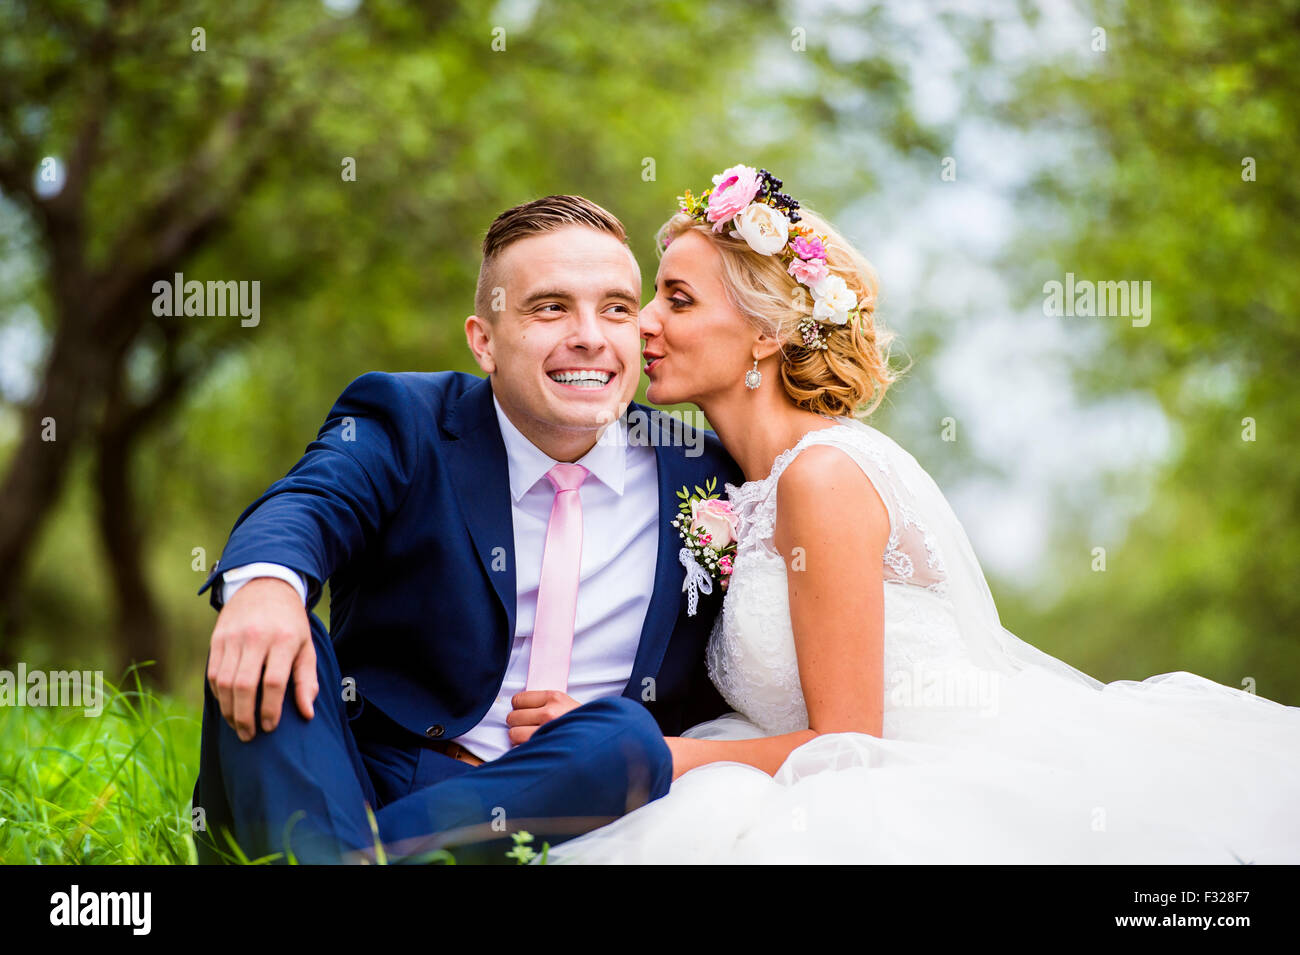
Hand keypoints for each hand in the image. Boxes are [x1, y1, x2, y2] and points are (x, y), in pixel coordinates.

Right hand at [207, 576, 317, 740]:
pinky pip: (212, 672)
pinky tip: (227, 705)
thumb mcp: (306, 646)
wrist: (265, 585)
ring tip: (237, 726)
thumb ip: (307, 680)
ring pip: (223, 682)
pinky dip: (217, 694)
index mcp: (283, 640)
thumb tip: (307, 713)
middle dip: (244, 716)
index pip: (273, 682)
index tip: (270, 727)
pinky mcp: (217, 638)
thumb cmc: (290, 623)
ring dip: (228, 709)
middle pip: (243, 685)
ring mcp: (233, 637)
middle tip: (249, 736)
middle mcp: (256, 638)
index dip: (270, 709)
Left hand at [506, 690, 580, 744]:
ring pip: (513, 734)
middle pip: (513, 717)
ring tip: (532, 737)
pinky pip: (520, 749)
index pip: (518, 700)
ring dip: (519, 737)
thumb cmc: (578, 722)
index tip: (525, 712)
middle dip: (518, 723)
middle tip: (528, 726)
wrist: (597, 738)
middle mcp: (549, 713)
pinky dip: (524, 750)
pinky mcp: (543, 749)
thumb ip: (542, 702)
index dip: (519, 707)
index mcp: (554, 698)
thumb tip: (517, 707)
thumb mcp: (564, 703)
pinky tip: (535, 747)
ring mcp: (546, 732)